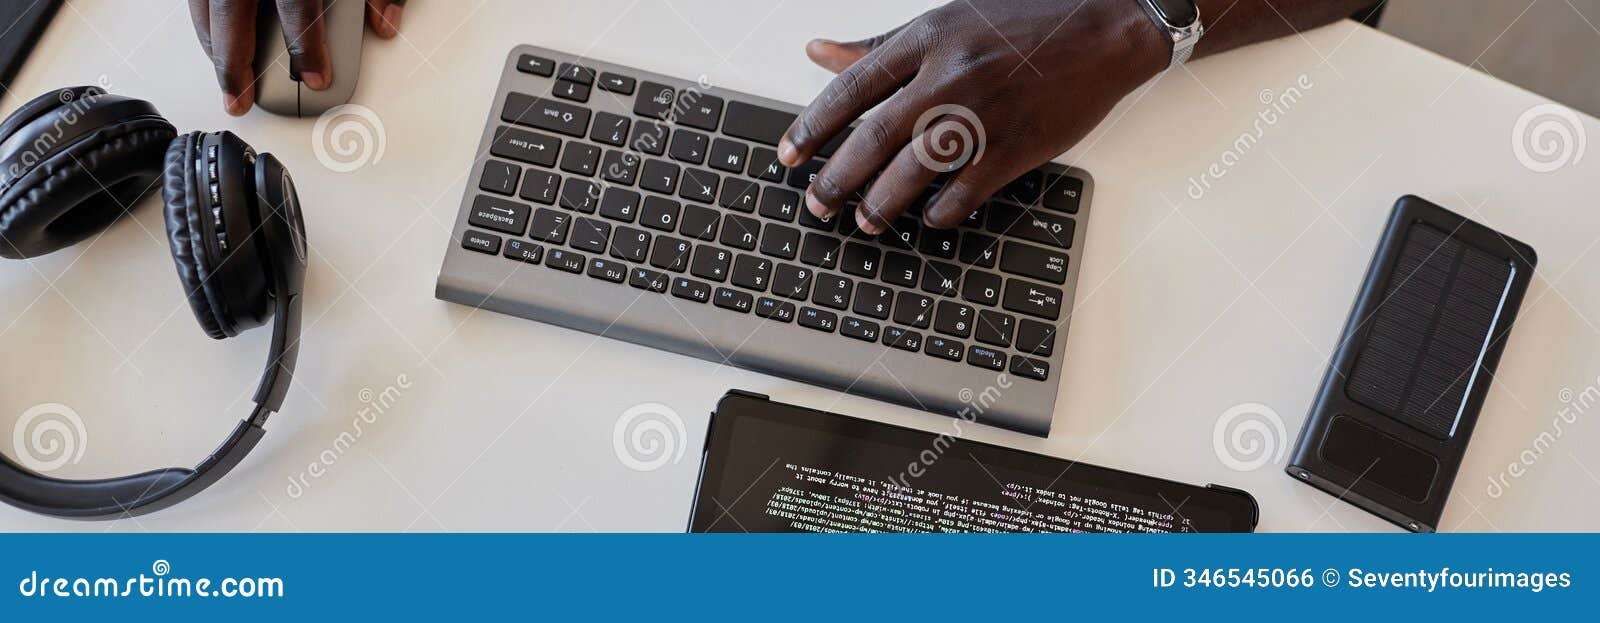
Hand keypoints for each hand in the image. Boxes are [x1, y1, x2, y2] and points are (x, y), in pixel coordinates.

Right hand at [187, 0, 405, 115]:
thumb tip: (386, 22)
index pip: (295, 3)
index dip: (306, 46)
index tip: (317, 76)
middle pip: (231, 10)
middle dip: (234, 61)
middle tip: (240, 98)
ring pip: (204, 1)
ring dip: (212, 42)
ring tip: (226, 79)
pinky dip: (203, 16)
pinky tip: (214, 38)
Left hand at [778, 0, 1166, 232]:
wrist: (1103, 28)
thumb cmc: (1021, 22)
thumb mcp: (943, 19)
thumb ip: (879, 46)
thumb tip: (818, 52)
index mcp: (926, 39)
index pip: (852, 88)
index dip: (813, 126)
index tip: (789, 156)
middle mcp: (949, 74)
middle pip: (874, 136)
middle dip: (837, 178)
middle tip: (817, 203)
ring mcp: (985, 112)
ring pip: (915, 169)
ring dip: (882, 202)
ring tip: (863, 220)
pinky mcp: (1018, 144)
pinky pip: (967, 189)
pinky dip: (941, 211)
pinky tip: (927, 219)